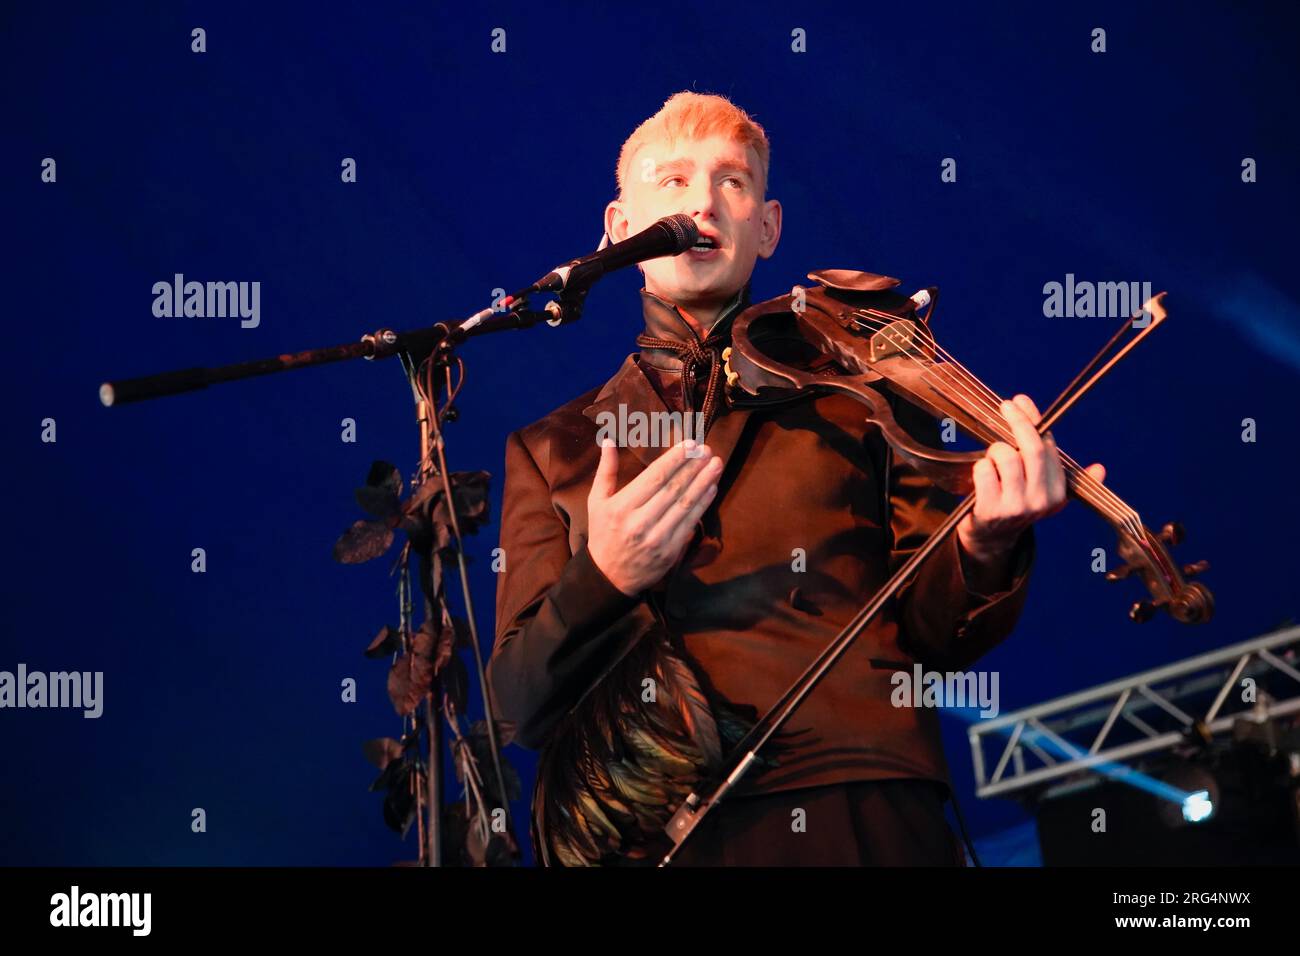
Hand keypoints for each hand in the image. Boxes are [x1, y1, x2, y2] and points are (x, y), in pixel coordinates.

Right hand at [587, 438, 722, 596]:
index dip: (675, 459)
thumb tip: (608, 441)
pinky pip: (690, 522)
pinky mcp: (670, 551)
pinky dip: (703, 504)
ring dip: (704, 482)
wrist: (609, 576)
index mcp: (622, 507)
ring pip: (685, 504)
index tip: (690, 444)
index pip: (654, 477)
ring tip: (716, 464)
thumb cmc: (604, 533)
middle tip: (707, 450)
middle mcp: (639, 522)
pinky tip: (712, 487)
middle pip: (673, 488)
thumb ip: (605, 471)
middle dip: (693, 466)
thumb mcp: (597, 502)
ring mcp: (657, 538)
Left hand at [956, 394, 1105, 563]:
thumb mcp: (1044, 491)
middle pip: (1032, 449)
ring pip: (1006, 457)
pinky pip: (983, 471)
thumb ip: (1063, 472)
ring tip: (993, 457)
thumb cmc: (1016, 503)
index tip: (1020, 402)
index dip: (1032, 420)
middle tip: (1005, 406)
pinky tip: (982, 474)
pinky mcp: (991, 511)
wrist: (991, 538)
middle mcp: (1042, 501)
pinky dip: (980, 466)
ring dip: (995, 450)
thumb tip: (1101, 469)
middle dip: (1018, 422)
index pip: (1048, 447)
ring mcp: (1016, 507)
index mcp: (1058, 492)